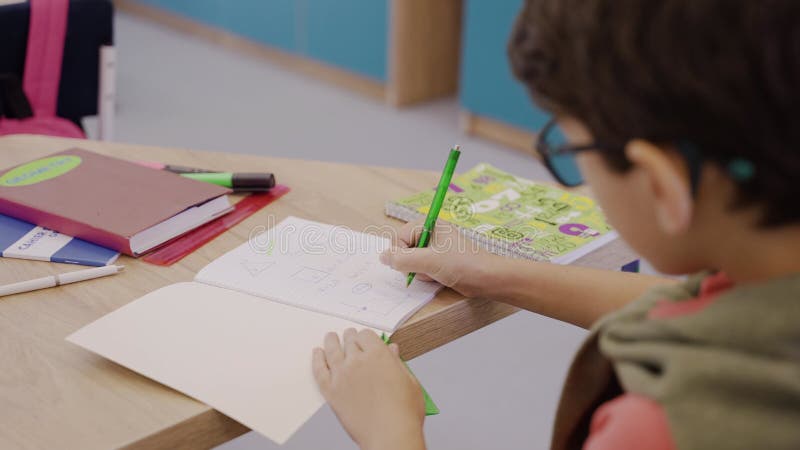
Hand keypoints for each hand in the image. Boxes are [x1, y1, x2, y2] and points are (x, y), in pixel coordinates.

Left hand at [312, 329, 425, 449]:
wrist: (389, 435)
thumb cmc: (403, 413)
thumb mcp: (409, 382)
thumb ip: (397, 363)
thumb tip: (392, 351)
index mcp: (379, 355)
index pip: (366, 335)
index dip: (366, 336)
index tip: (365, 339)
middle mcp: (358, 361)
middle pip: (349, 340)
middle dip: (350, 337)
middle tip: (348, 336)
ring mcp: (342, 375)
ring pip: (332, 350)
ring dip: (331, 341)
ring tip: (330, 338)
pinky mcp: (331, 391)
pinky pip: (319, 370)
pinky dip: (317, 360)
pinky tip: (317, 354)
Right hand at [379, 220, 494, 297]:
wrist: (489, 279)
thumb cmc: (464, 265)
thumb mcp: (429, 261)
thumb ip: (403, 259)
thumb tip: (383, 258)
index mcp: (428, 224)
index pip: (398, 237)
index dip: (400, 253)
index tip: (410, 263)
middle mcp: (430, 233)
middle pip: (403, 249)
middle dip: (411, 263)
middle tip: (427, 268)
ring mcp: (434, 247)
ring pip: (411, 261)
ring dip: (419, 271)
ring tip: (436, 273)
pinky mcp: (438, 260)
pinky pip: (421, 268)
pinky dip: (426, 275)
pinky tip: (438, 277)